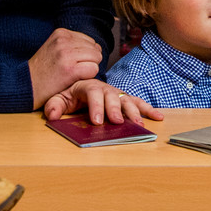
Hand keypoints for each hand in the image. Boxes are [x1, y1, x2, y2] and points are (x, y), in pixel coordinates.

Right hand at [28, 28, 104, 108]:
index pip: (90, 41)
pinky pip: (93, 69)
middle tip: (72, 70)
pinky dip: (88, 76)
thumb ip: (73, 44)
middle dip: (89, 61)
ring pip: (96, 59)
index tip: (70, 63)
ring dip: (88, 69)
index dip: (85, 55)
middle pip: (95, 49)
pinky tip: (74, 79)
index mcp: (61, 33)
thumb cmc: (43, 70)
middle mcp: (64, 40)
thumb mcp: (54, 48)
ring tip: (72, 74)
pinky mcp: (70, 69)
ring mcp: (66, 54)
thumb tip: (97, 47)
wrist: (26, 85)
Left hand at [42, 80, 162, 124]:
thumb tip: (52, 114)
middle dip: (116, 109)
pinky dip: (148, 109)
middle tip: (118, 122)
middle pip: (112, 96)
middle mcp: (104, 88)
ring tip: (139, 124)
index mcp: (87, 85)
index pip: (93, 93)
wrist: (77, 86)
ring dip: (134, 111)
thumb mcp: (58, 98)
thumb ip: (54, 105)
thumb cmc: (69, 94)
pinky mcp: (124, 100)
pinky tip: (158, 117)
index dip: (96, 107)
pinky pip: (137, 103)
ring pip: (126, 100)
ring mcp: (115, 93)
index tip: (97, 121)